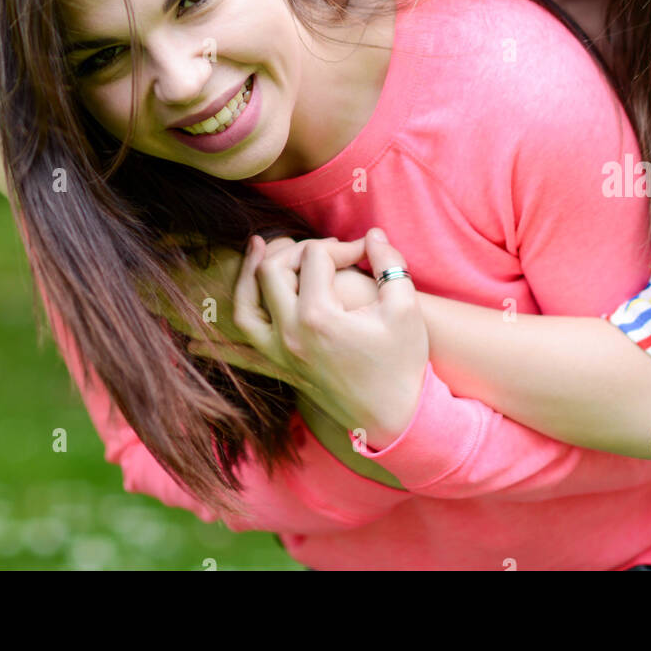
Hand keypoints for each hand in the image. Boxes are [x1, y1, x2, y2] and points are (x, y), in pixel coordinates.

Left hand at [190, 230, 427, 448]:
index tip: (363, 254)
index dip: (341, 245)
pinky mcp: (279, 364)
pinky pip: (246, 331)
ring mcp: (280, 352)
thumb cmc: (402, 360)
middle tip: (327, 250)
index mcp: (319, 317)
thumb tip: (372, 234)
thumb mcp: (405, 306)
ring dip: (253, 270)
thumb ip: (388, 263)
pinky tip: (252, 285)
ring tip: (261, 245)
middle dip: (298, 249)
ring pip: (247, 301)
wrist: (394, 416)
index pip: (315, 257)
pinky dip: (245, 303)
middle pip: (273, 270)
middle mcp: (290, 334)